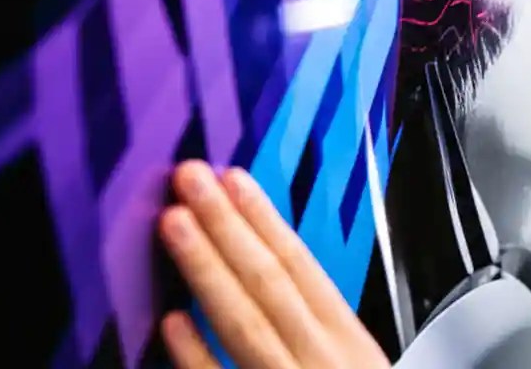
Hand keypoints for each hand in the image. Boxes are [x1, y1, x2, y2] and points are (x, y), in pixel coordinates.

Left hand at [158, 161, 390, 368]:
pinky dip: (197, 355)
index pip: (303, 268)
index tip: (235, 180)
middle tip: (191, 179)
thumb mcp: (359, 365)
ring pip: (245, 322)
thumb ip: (321, 335)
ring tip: (174, 223)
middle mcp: (322, 361)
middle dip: (227, 225)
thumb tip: (277, 283)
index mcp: (350, 343)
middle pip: (270, 283)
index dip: (265, 220)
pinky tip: (171, 321)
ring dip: (207, 269)